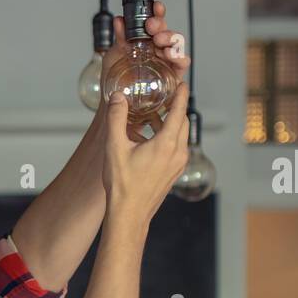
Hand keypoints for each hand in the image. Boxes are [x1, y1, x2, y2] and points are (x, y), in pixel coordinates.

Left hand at [101, 0, 190, 140]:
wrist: (117, 110)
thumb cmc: (114, 84)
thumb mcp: (113, 58)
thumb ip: (118, 39)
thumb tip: (119, 20)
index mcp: (144, 43)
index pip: (154, 24)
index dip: (157, 13)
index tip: (155, 7)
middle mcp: (157, 51)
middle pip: (167, 32)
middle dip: (162, 26)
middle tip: (152, 27)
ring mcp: (165, 64)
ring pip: (176, 46)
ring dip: (171, 40)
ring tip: (161, 42)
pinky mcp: (172, 78)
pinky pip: (182, 65)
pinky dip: (180, 58)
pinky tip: (172, 56)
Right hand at [102, 82, 189, 226]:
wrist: (129, 215)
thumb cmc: (123, 185)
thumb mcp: (115, 147)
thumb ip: (117, 119)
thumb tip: (118, 97)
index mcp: (166, 143)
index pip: (179, 111)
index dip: (181, 94)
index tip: (182, 83)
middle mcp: (177, 153)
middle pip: (182, 122)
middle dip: (175, 108)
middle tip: (165, 97)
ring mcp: (178, 165)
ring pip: (180, 136)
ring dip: (170, 124)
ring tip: (153, 117)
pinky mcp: (174, 174)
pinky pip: (176, 149)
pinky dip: (167, 138)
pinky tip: (149, 140)